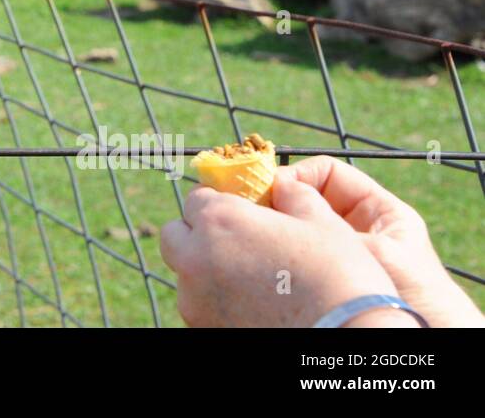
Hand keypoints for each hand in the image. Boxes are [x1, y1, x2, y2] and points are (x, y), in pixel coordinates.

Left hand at [161, 181, 411, 326]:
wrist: (347, 338)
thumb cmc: (338, 277)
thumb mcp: (322, 222)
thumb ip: (293, 195)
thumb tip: (283, 184)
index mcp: (219, 220)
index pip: (197, 198)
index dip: (219, 204)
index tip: (239, 213)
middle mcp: (195, 257)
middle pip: (176, 235)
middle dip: (198, 234)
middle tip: (235, 244)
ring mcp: (194, 298)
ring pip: (184, 273)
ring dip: (205, 269)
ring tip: (248, 280)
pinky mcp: (201, 328)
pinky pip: (198, 305)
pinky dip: (215, 301)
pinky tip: (251, 305)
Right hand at [279, 156, 483, 327]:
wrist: (430, 334)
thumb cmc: (416, 292)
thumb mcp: (377, 247)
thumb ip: (332, 220)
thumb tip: (280, 191)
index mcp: (376, 208)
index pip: (328, 173)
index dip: (300, 175)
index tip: (273, 188)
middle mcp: (355, 226)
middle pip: (308, 198)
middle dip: (281, 200)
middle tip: (253, 208)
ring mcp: (338, 250)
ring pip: (298, 226)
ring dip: (278, 226)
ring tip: (260, 231)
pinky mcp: (322, 274)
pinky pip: (295, 253)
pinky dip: (279, 249)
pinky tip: (268, 253)